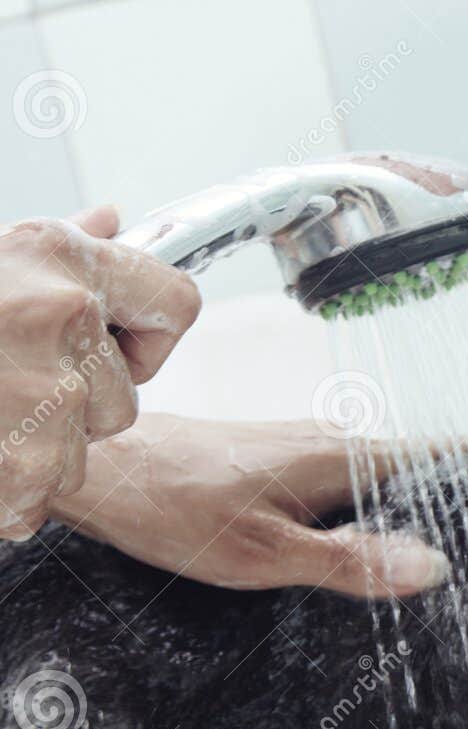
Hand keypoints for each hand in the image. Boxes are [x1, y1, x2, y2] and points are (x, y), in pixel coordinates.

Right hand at [0, 206, 201, 538]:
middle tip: (2, 377)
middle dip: (77, 398)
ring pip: (85, 449)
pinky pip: (42, 493)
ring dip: (38, 444)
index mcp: (59, 261)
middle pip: (125, 395)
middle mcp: (60, 321)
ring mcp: (42, 400)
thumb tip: (112, 222)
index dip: (147, 331)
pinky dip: (8, 487)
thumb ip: (60, 248)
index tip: (114, 340)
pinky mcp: (21, 471)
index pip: (177, 304)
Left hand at [46, 414, 451, 598]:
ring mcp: (306, 446)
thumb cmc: (173, 507)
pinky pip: (345, 483)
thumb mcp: (266, 553)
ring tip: (411, 561)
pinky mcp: (281, 458)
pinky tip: (345, 547)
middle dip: (446, 510)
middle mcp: (333, 441)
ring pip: (379, 479)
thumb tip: (433, 568)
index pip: (447, 457)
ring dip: (400, 514)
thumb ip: (352, 562)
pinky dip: (361, 512)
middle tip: (464, 564)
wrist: (104, 471)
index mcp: (345, 458)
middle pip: (419, 472)